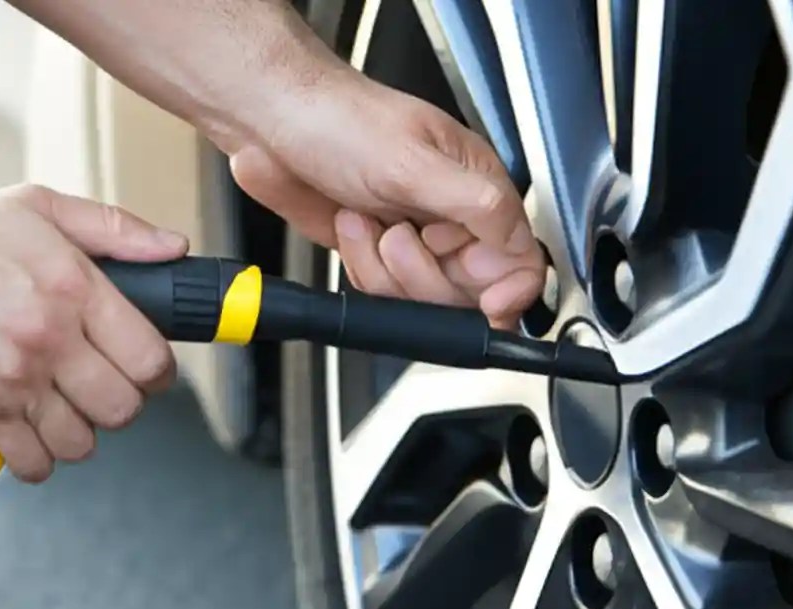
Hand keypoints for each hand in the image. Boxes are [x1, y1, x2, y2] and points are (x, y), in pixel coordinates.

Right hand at [0, 184, 187, 481]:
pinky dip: (36, 458)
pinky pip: (36, 464)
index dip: (156, 370)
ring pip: (84, 442)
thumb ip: (110, 227)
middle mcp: (50, 337)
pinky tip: (24, 430)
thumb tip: (172, 248)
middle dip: (119, 402)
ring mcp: (15, 380)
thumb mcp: (29, 208)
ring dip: (77, 432)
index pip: (151, 356)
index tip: (145, 369)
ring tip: (57, 407)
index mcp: (72, 287)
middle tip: (98, 387)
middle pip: (125, 406)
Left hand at [227, 72, 543, 327]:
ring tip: (365, 220)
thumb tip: (518, 244)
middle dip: (423, 274)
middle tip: (396, 235)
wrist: (274, 121)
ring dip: (383, 268)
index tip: (488, 306)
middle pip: (467, 292)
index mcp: (476, 187)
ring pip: (419, 299)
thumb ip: (474, 205)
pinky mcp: (375, 255)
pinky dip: (360, 266)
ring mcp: (412, 239)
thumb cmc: (341, 119)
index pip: (518, 257)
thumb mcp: (413, 161)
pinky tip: (349, 226)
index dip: (509, 289)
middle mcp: (450, 218)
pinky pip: (381, 293)